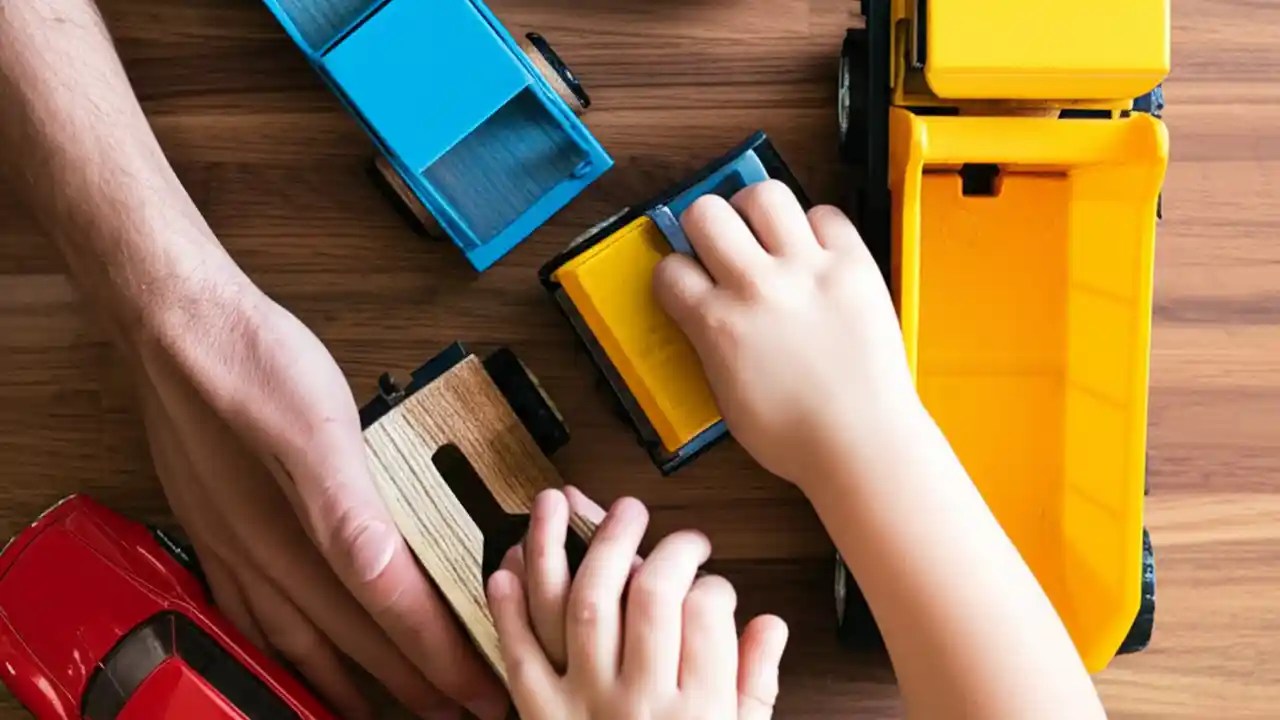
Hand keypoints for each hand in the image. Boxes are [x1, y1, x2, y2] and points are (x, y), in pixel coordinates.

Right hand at [131, 275, 505, 719]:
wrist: (175, 324)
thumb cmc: (247, 361)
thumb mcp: (313, 423)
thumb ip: (346, 507)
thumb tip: (383, 573)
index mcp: (296, 532)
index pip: (386, 612)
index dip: (437, 657)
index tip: (478, 690)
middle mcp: (261, 554)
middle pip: (349, 641)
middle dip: (408, 683)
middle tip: (453, 710)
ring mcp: (234, 548)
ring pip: (298, 641)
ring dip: (345, 681)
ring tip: (376, 709)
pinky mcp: (219, 530)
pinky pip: (254, 618)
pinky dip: (284, 652)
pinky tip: (294, 655)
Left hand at [487, 489, 788, 719]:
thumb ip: (756, 686)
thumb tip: (769, 625)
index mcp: (701, 709)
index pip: (709, 612)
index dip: (708, 578)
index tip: (705, 576)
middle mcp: (643, 702)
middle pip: (651, 594)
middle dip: (654, 542)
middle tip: (646, 518)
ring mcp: (587, 706)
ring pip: (581, 605)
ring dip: (567, 545)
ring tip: (560, 502)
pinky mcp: (541, 718)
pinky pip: (519, 654)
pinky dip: (508, 608)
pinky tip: (509, 566)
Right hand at [652, 180, 919, 486]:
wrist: (863, 442)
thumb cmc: (796, 436)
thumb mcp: (726, 397)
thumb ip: (709, 345)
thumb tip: (706, 313)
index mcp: (718, 324)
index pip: (670, 269)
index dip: (675, 273)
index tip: (687, 279)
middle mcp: (757, 286)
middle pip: (706, 212)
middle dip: (703, 224)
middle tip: (718, 242)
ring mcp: (807, 269)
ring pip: (765, 194)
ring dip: (755, 208)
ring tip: (763, 230)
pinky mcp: (853, 264)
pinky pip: (826, 215)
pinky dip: (815, 226)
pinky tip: (813, 250)